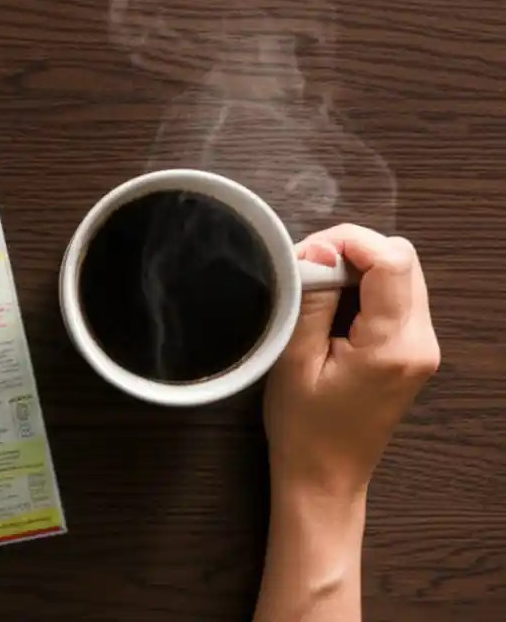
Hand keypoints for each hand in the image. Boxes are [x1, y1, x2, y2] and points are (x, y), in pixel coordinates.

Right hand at [265, 223, 439, 498]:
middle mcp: (421, 342)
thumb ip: (312, 301)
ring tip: (314, 290)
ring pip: (402, 274)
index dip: (349, 241)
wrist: (325, 476)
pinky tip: (332, 308)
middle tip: (305, 270)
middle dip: (352, 251)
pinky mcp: (415, 351)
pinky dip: (366, 289)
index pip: (392, 260)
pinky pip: (398, 297)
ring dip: (358, 269)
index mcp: (394, 346)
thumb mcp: (294, 360)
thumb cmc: (303, 427)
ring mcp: (423, 347)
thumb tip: (320, 251)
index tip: (307, 254)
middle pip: (403, 260)